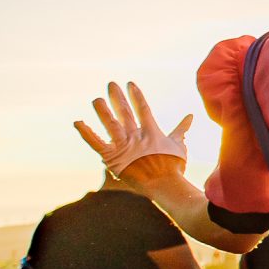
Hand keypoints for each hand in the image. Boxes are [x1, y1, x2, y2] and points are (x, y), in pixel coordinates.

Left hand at [75, 82, 192, 190]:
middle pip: (125, 113)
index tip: (130, 84)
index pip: (143, 109)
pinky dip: (86, 133)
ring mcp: (124, 146)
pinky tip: (77, 122)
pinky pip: (96, 143)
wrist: (164, 185)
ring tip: (96, 99)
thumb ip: (181, 129)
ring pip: (110, 124)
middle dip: (117, 98)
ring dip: (102, 111)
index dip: (136, 95)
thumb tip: (190, 116)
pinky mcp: (112, 157)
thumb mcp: (179, 145)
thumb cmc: (174, 167)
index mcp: (152, 132)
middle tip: (110, 84)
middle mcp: (136, 136)